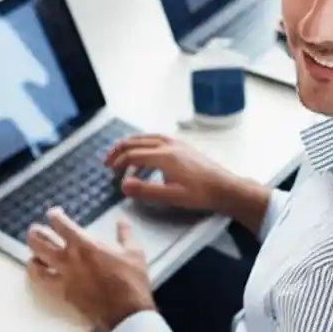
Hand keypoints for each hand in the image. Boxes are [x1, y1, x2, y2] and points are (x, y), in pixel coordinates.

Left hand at [26, 208, 155, 330]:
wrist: (126, 312)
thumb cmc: (131, 281)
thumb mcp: (134, 252)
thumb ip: (125, 234)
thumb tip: (122, 222)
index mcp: (85, 245)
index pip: (61, 224)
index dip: (54, 215)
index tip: (53, 213)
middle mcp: (69, 259)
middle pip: (40, 242)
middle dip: (35, 233)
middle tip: (35, 229)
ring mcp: (64, 278)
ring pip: (36, 264)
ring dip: (33, 254)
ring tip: (34, 251)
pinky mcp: (63, 293)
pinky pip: (44, 283)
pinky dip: (39, 275)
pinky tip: (41, 272)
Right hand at [105, 134, 234, 212]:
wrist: (225, 186)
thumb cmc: (200, 193)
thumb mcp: (172, 196)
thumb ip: (146, 190)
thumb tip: (123, 185)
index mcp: (164, 156)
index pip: (133, 155)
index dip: (119, 162)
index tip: (110, 171)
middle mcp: (169, 144)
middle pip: (137, 141)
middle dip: (120, 149)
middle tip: (107, 160)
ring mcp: (177, 142)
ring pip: (147, 137)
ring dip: (131, 143)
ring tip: (120, 152)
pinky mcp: (183, 145)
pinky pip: (157, 138)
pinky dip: (144, 142)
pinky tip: (144, 152)